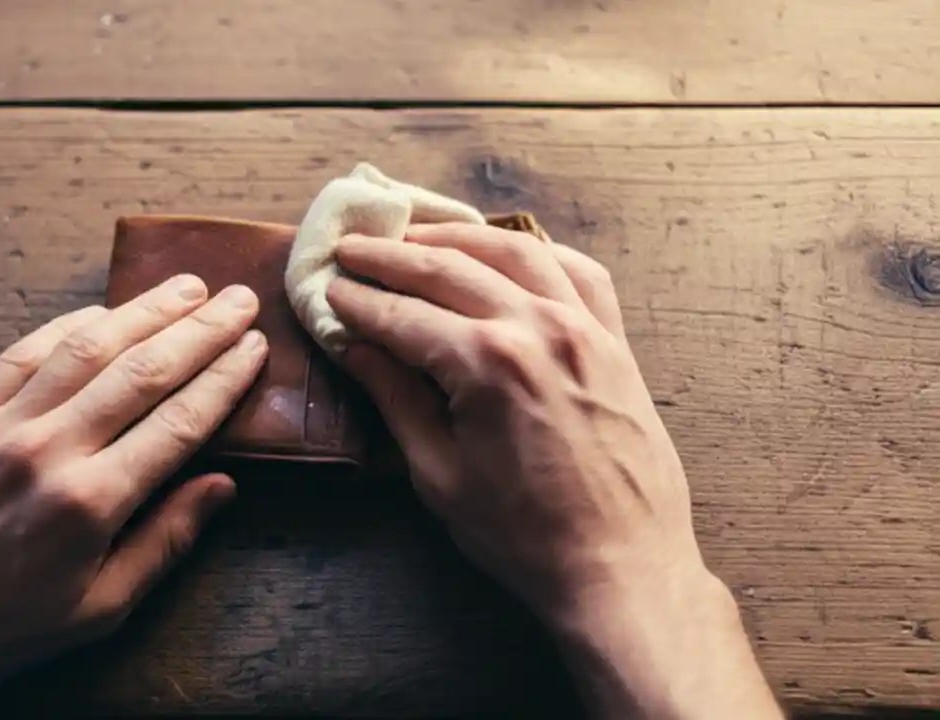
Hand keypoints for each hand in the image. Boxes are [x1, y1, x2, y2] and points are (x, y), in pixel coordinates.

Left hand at [0, 275, 266, 717]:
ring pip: (86, 347)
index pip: (179, 422)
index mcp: (91, 504)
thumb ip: (165, 543)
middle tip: (239, 299)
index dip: (224, 379)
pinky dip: (68, 325)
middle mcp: (48, 451)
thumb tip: (223, 485)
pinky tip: (102, 310)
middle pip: (142, 371)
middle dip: (201, 330)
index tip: (254, 348)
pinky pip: (22, 353)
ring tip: (187, 287)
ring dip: (143, 311)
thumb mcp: (98, 610)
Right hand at [327, 225, 779, 717]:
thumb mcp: (438, 474)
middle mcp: (537, 327)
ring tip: (415, 234)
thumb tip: (355, 346)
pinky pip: (578, 272)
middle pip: (449, 268)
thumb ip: (396, 398)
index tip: (326, 288)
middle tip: (350, 248)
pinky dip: (537, 251)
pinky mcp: (614, 341)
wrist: (620, 567)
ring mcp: (583, 328)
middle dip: (391, 256)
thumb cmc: (522, 536)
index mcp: (486, 364)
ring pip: (514, 250)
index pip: (402, 315)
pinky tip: (506, 252)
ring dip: (457, 236)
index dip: (357, 300)